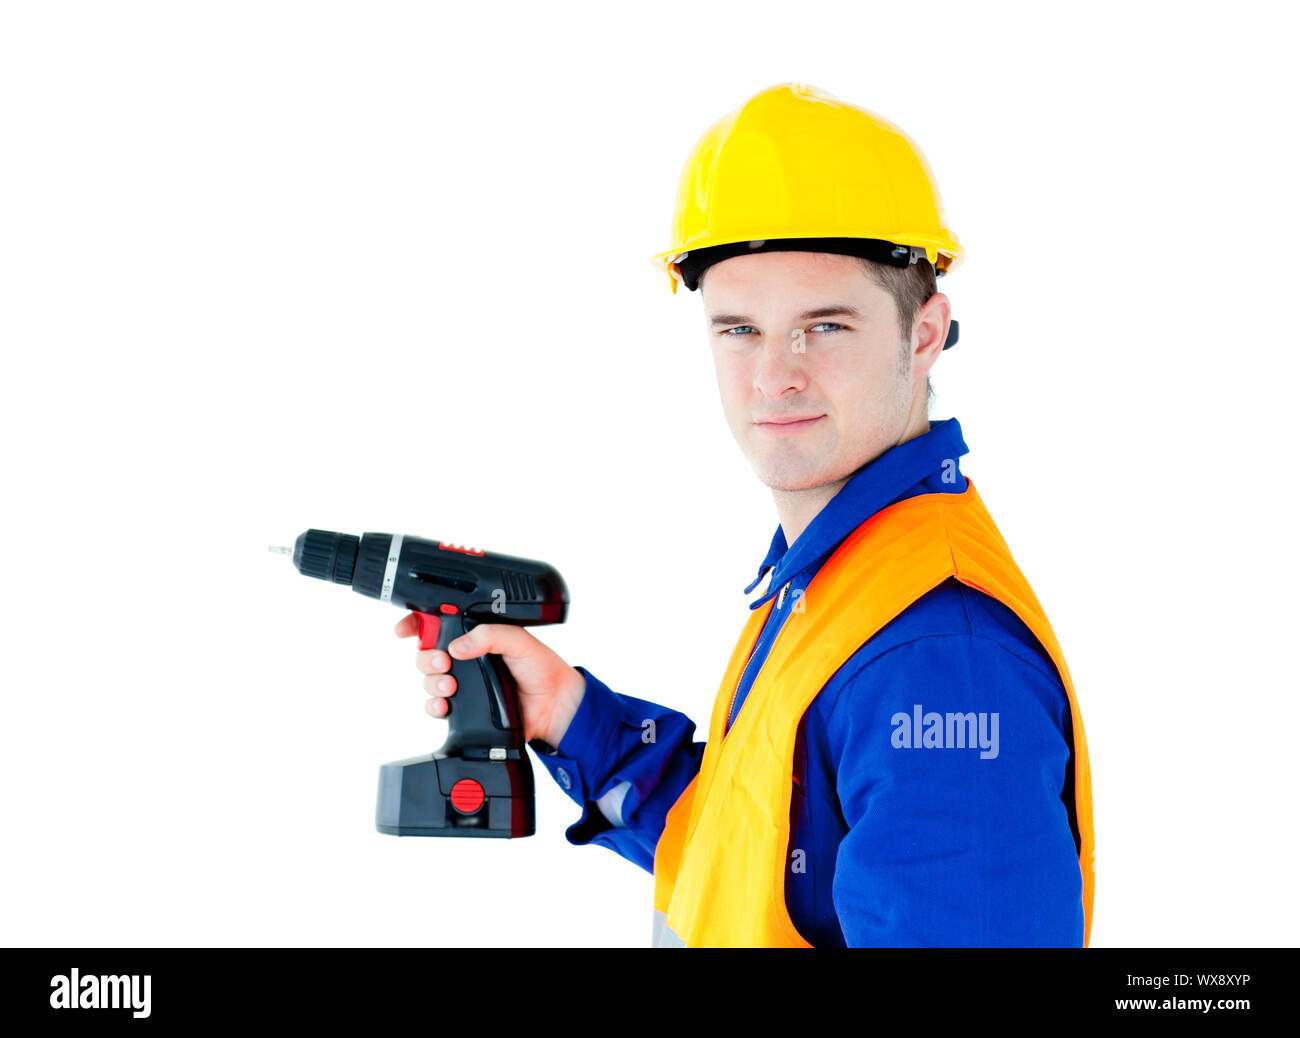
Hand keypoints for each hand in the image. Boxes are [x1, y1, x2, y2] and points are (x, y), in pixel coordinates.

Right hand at [393, 614, 585, 749]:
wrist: (554, 705)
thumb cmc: (542, 668)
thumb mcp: (519, 640)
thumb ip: (490, 635)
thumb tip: (458, 646)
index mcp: (477, 635)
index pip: (438, 623)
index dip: (417, 624)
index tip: (405, 629)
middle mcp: (466, 657)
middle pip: (427, 651)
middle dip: (426, 656)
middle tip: (442, 661)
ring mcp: (464, 682)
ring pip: (429, 678)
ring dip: (432, 681)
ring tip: (450, 685)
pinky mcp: (464, 708)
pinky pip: (436, 705)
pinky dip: (434, 705)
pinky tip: (444, 704)